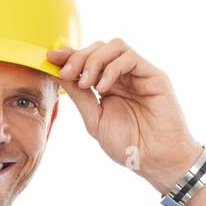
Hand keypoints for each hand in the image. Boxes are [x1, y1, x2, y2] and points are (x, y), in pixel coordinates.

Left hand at [48, 38, 201, 191]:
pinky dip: (112, 68)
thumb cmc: (129, 146)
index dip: (68, 55)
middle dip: (78, 57)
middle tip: (66, 73)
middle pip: (98, 48)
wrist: (156, 160)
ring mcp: (138, 74)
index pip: (87, 61)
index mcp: (108, 86)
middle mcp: (123, 76)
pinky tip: (103, 88)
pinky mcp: (153, 75)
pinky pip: (130, 58)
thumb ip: (80, 97)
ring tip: (86, 84)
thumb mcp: (96, 121)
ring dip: (94, 60)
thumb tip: (59, 74)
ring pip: (114, 46)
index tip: (49, 57)